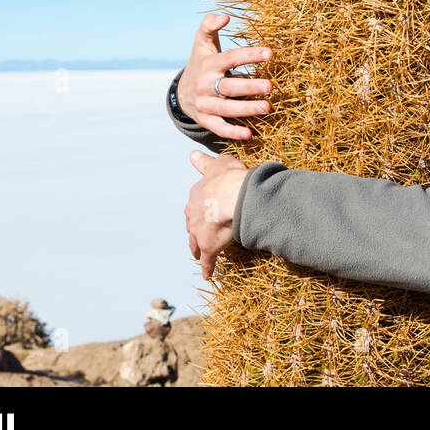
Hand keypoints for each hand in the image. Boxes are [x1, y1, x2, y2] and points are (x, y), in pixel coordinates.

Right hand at [178, 12, 272, 140]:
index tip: (270, 53)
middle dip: (249, 87)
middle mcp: (206, 85)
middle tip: (270, 86)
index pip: (230, 59)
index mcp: (209, 64)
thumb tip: (224, 16)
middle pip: (229, 86)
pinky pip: (219, 128)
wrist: (181, 92)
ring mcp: (205, 104)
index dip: (249, 55)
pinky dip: (233, 133)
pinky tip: (250, 134)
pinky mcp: (205, 120)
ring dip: (246, 109)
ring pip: (226, 108)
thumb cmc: (201, 63)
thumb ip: (209, 26)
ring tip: (267, 108)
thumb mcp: (202, 43)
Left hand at [185, 149, 248, 279]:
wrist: (237, 196)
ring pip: (195, 243)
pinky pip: (207, 261)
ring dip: (197, 249)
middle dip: (195, 230)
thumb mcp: (218, 163)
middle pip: (192, 225)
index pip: (195, 203)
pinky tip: (208, 274)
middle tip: (199, 235)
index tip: (203, 212)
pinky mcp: (209, 247)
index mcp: (196, 195)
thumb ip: (205, 162)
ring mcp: (199, 232)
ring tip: (198, 255)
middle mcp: (193, 214)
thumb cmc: (231, 178)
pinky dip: (207, 268)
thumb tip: (192, 155)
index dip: (200, 209)